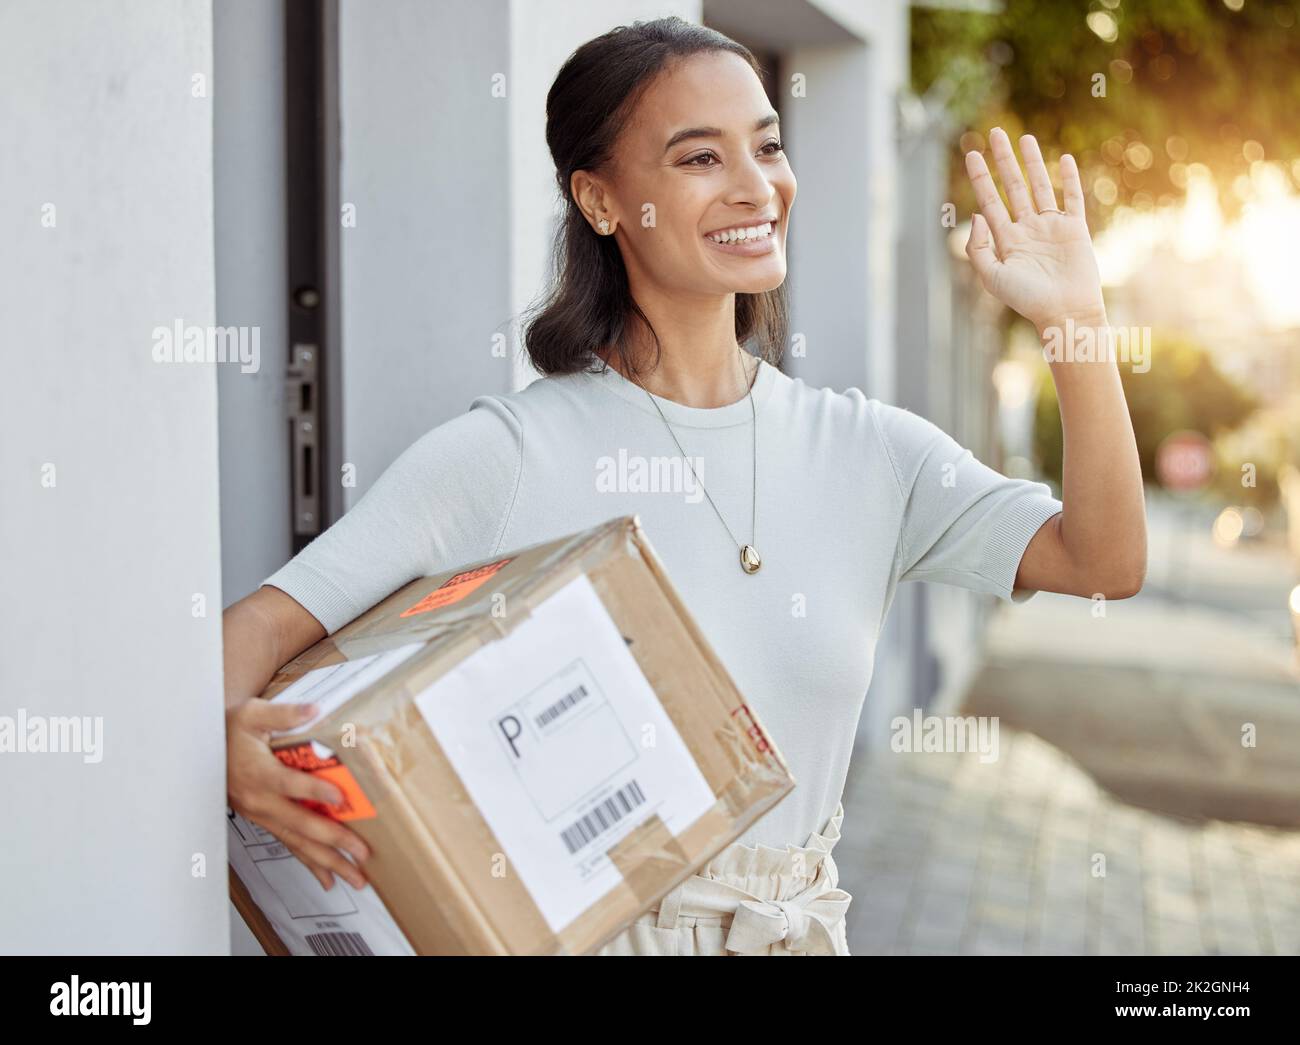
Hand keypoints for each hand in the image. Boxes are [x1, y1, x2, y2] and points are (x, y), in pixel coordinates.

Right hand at [227, 699, 371, 890]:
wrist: (205, 748)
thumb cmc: (233, 730)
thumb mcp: (253, 714)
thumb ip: (284, 714)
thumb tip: (314, 709)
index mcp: (259, 773)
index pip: (289, 784)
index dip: (313, 790)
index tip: (339, 797)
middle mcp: (261, 800)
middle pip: (300, 824)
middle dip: (333, 841)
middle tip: (362, 852)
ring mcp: (262, 815)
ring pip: (298, 842)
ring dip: (327, 862)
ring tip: (354, 877)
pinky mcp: (265, 821)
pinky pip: (290, 844)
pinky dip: (310, 863)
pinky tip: (329, 879)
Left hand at [963, 127, 1106, 333]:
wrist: (1064, 312)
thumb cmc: (1027, 300)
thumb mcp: (992, 277)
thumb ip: (978, 247)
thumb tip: (977, 214)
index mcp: (1005, 240)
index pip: (989, 201)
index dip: (981, 177)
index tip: (973, 154)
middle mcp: (1027, 229)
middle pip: (1012, 187)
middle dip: (1004, 160)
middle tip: (996, 134)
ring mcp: (1050, 227)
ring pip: (1039, 187)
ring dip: (1032, 162)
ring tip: (1024, 139)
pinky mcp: (1074, 229)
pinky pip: (1071, 199)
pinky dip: (1068, 179)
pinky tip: (1062, 159)